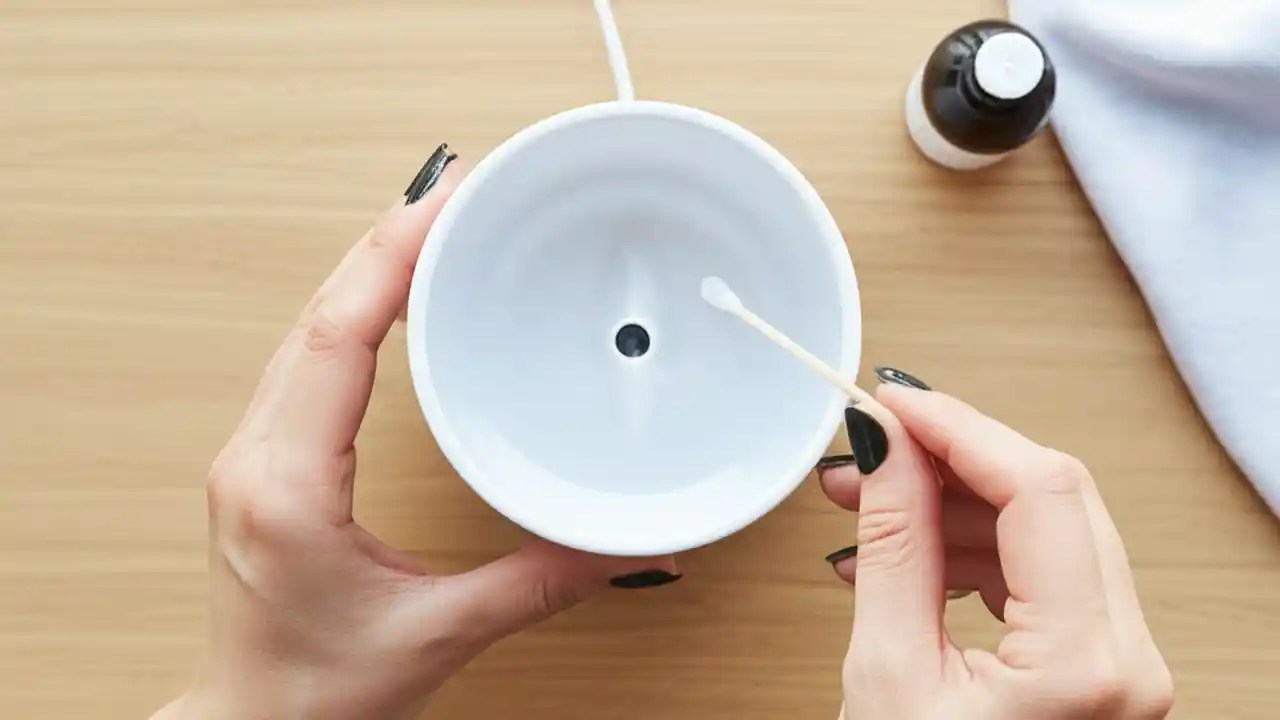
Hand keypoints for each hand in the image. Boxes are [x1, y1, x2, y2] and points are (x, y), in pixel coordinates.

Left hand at [152, 145, 677, 719]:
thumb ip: (540, 582)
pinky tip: (388, 294)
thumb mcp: (439, 635)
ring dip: (366, 268)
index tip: (443, 205)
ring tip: (432, 223)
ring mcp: (253, 454)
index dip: (390, 259)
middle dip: (387, 240)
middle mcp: (257, 455)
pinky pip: (306, 357)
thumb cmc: (314, 696)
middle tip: (458, 191)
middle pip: (318, 312)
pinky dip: (352, 310)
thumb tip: (624, 547)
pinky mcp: (266, 460)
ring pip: (306, 328)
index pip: (336, 337)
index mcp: (288, 485)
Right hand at [817, 368, 1172, 718]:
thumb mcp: (886, 674)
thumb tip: (886, 450)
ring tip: (866, 503)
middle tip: (869, 444)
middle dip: (952, 458)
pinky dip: (976, 548)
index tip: (890, 402)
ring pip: (1049, 528)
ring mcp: (1125, 666)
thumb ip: (893, 545)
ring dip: (956, 501)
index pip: (1039, 489)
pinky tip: (910, 549)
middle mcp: (1130, 661)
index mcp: (1089, 665)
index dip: (958, 427)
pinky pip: (1045, 572)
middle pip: (1054, 497)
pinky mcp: (1103, 669)